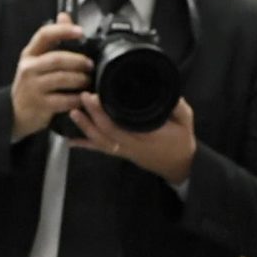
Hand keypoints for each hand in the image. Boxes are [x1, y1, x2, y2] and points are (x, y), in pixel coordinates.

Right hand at [12, 15, 92, 141]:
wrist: (15, 113)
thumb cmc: (32, 84)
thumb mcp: (37, 61)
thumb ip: (53, 40)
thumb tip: (64, 16)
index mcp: (29, 54)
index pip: (44, 35)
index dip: (63, 31)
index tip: (80, 31)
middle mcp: (28, 68)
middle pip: (57, 59)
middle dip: (78, 61)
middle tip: (90, 65)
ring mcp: (32, 87)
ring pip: (61, 79)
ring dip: (80, 79)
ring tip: (88, 80)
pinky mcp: (40, 105)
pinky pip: (63, 100)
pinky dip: (76, 98)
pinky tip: (83, 97)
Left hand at [66, 94, 197, 186]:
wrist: (179, 165)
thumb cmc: (181, 141)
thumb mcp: (185, 120)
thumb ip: (176, 105)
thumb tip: (167, 90)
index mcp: (146, 136)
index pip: (122, 125)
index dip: (106, 113)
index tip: (97, 96)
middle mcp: (131, 145)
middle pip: (106, 132)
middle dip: (92, 114)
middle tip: (83, 97)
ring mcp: (124, 151)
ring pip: (100, 141)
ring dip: (85, 127)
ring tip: (73, 112)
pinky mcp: (121, 153)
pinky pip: (100, 149)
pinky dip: (84, 145)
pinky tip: (70, 141)